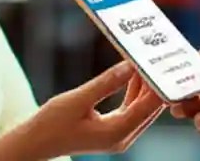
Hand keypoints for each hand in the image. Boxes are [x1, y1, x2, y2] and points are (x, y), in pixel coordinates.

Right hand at [10, 61, 164, 158]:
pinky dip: (133, 93)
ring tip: (147, 61)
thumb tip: (130, 65)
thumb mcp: (79, 99)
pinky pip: (130, 110)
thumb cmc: (52, 123)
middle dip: (155, 84)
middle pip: (149, 109)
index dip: (159, 84)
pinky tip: (132, 74)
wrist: (35, 142)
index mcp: (116, 132)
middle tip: (159, 58)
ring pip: (141, 109)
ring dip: (144, 87)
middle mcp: (121, 138)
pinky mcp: (111, 131)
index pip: (148, 107)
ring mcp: (117, 136)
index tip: (165, 64)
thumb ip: (107, 82)